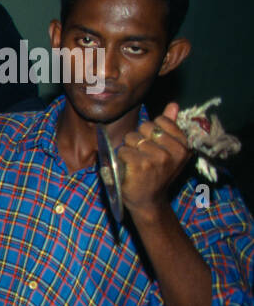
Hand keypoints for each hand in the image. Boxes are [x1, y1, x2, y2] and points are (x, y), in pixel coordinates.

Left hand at [118, 102, 190, 221]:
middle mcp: (174, 151)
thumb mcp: (169, 150)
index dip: (151, 131)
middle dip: (138, 139)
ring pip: (132, 138)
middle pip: (145, 127)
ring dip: (129, 149)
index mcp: (184, 144)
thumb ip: (170, 126)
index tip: (154, 146)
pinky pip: (124, 150)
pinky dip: (121, 158)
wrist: (148, 200)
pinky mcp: (142, 165)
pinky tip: (129, 168)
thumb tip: (173, 105)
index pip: (160, 121)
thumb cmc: (157, 173)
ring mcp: (159, 158)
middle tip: (144, 156)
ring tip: (137, 163)